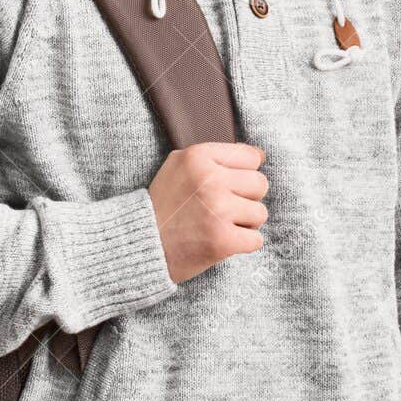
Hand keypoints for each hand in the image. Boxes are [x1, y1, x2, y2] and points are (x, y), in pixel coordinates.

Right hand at [148, 142, 268, 285]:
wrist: (140, 244)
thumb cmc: (163, 205)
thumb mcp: (178, 166)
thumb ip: (214, 156)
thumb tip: (259, 155)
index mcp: (198, 156)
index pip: (251, 157)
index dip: (243, 174)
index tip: (227, 186)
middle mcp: (209, 180)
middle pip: (260, 184)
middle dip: (246, 199)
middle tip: (221, 209)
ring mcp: (217, 210)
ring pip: (260, 213)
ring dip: (244, 223)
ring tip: (218, 225)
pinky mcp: (222, 240)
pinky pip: (256, 240)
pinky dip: (242, 244)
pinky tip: (221, 241)